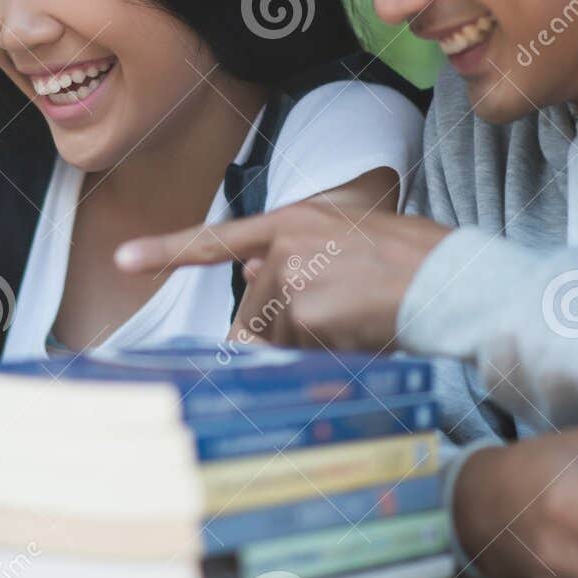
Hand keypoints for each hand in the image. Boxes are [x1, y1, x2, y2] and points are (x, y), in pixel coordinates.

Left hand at [115, 203, 449, 349]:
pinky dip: (325, 356)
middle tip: (342, 317)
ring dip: (308, 345)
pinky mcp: (305, 310)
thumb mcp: (350, 241)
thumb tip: (249, 280)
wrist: (454, 281)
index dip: (167, 250)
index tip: (123, 258)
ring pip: (275, 338)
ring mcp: (292, 277)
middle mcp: (284, 244)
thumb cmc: (415, 264)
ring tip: (358, 320)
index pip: (218, 240)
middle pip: (253, 311)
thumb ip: (297, 256)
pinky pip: (298, 353)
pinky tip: (361, 332)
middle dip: (283, 330)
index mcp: (295, 220)